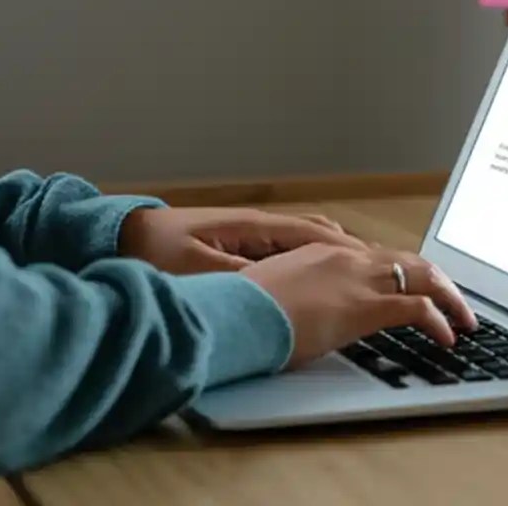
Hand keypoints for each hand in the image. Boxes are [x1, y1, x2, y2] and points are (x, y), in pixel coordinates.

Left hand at [118, 207, 366, 274]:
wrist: (122, 234)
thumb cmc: (154, 250)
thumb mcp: (196, 269)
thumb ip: (238, 276)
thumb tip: (277, 283)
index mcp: (253, 226)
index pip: (314, 235)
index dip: (349, 251)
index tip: (379, 266)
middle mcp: (258, 224)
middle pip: (319, 235)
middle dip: (352, 252)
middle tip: (385, 272)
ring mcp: (250, 232)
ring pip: (307, 239)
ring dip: (336, 254)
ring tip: (365, 274)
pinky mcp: (241, 244)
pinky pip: (290, 247)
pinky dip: (315, 257)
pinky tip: (323, 274)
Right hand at [242, 244, 478, 368]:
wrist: (233, 313)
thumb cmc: (242, 310)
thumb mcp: (272, 295)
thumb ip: (294, 296)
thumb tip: (298, 312)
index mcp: (320, 251)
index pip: (373, 256)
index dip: (400, 272)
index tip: (413, 285)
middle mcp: (344, 258)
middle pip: (406, 259)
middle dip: (436, 278)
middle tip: (453, 300)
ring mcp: (357, 279)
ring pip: (422, 275)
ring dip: (448, 297)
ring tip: (463, 318)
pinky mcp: (365, 307)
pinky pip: (418, 309)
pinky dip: (440, 321)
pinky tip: (448, 336)